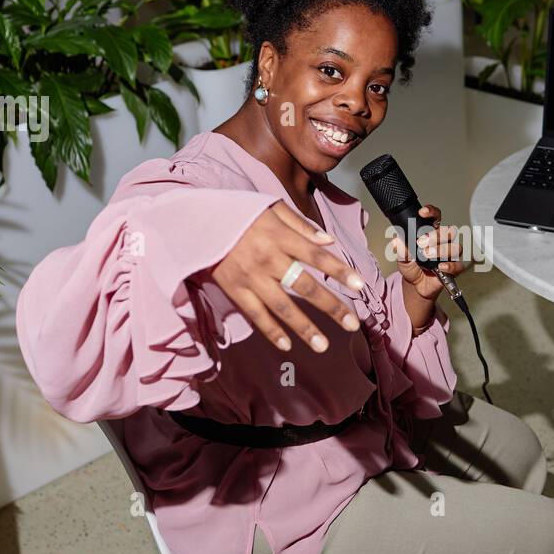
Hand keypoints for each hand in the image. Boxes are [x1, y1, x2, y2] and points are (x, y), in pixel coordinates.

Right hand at [210, 202, 364, 352]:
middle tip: (352, 324)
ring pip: (282, 307)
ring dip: (304, 328)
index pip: (317, 256)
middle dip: (331, 306)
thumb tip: (329, 242)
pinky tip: (287, 345)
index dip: (339, 271)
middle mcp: (267, 258)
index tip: (359, 286)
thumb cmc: (238, 212)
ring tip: (323, 346)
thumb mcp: (270, 208)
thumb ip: (301, 225)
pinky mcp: (234, 290)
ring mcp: (250, 277)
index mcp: (279, 236)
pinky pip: (256, 315)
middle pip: (305, 286)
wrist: (194, 221)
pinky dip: (271, 331)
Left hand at [389, 205, 466, 301]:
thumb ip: (400, 249)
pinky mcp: (453, 268)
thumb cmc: (412, 267)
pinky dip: (450, 265)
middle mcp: (443, 241)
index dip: (431, 212)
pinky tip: (440, 266)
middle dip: (435, 235)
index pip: (435, 217)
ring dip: (441, 250)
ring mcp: (449, 254)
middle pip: (448, 231)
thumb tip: (396, 241)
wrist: (416, 285)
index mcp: (431, 233)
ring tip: (427, 255)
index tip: (422, 213)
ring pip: (455, 247)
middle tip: (421, 242)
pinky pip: (458, 265)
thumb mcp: (401, 258)